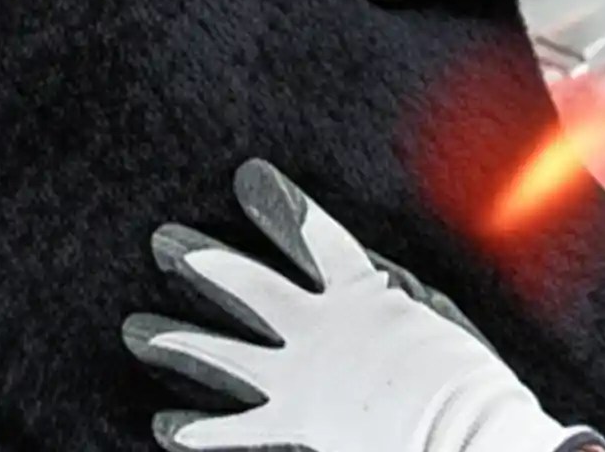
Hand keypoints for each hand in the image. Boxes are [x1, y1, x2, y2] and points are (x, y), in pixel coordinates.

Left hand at [123, 159, 604, 451]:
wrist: (463, 431)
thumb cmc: (467, 377)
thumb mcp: (437, 316)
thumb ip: (398, 292)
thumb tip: (376, 270)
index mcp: (361, 292)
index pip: (313, 235)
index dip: (281, 205)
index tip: (249, 177)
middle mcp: (320, 328)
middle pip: (249, 287)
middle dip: (205, 262)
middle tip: (164, 242)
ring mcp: (303, 376)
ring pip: (225, 353)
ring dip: (178, 340)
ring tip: (137, 329)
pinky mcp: (298, 422)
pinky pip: (237, 430)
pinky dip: (201, 430)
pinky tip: (165, 425)